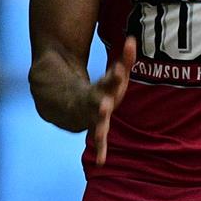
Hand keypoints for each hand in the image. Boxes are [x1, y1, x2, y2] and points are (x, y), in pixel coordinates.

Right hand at [85, 39, 136, 164]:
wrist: (67, 102)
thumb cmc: (99, 88)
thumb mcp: (113, 74)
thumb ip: (125, 59)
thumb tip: (133, 39)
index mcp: (99, 88)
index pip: (108, 81)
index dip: (114, 76)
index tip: (120, 69)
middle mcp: (94, 103)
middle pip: (98, 101)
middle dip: (101, 103)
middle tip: (104, 106)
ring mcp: (92, 118)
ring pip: (96, 122)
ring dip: (99, 128)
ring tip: (100, 137)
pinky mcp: (94, 129)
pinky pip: (99, 141)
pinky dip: (101, 150)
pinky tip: (102, 161)